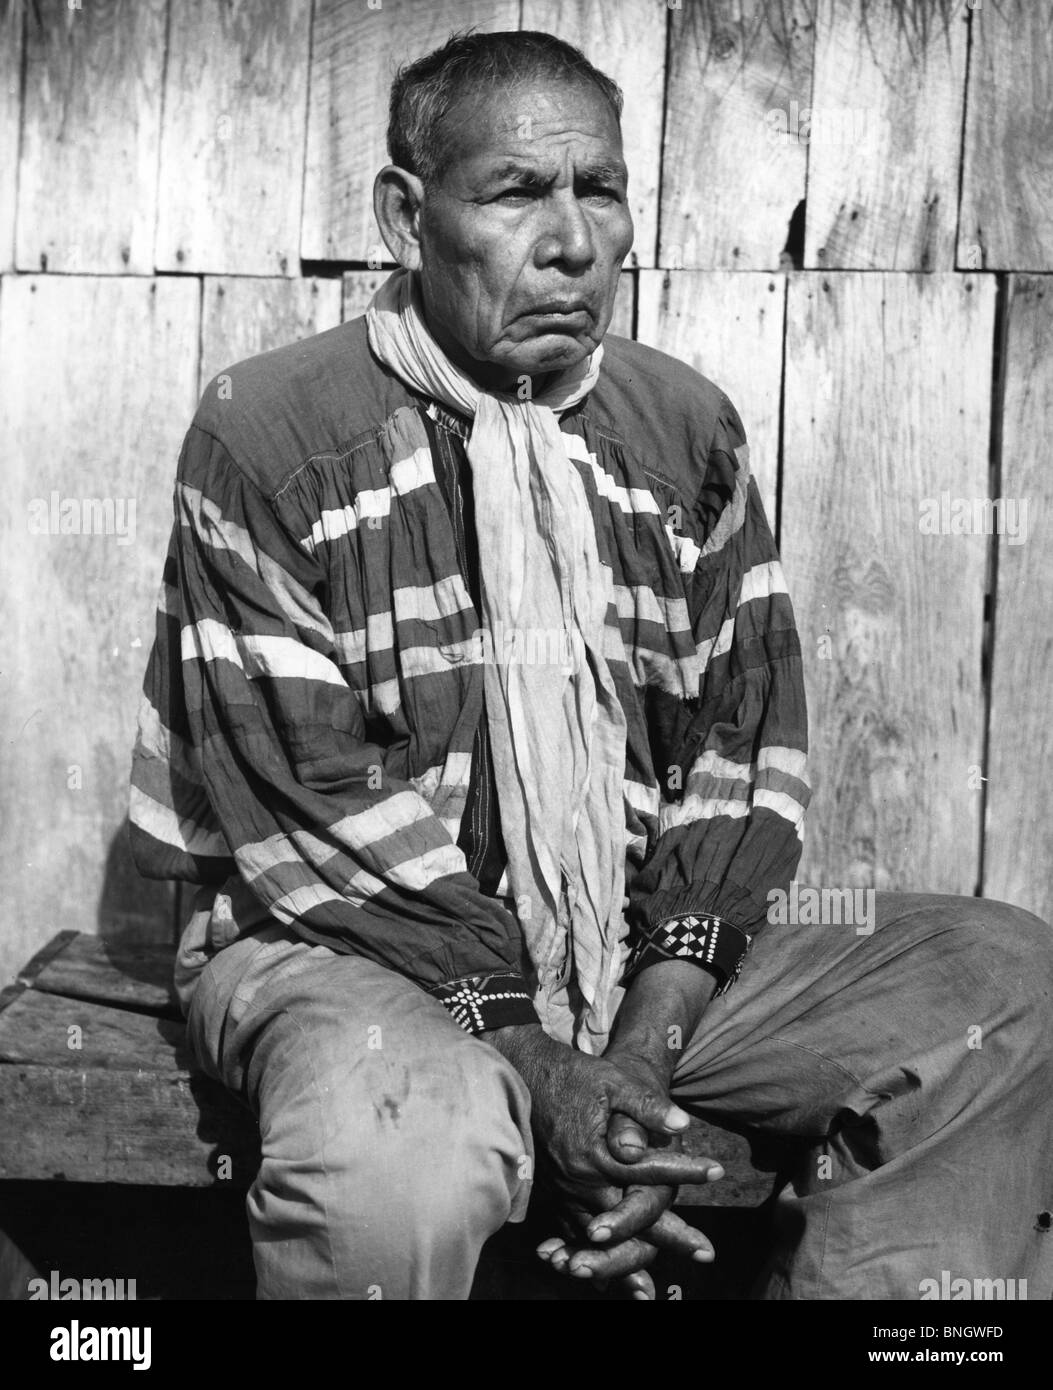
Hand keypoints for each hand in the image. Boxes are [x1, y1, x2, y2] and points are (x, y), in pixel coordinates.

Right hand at [484, 1025, 722, 1295]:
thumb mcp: (612, 1080)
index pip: (649, 1170)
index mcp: (595, 1154)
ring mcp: (564, 1193)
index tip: (718, 1171)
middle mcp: (579, 1181)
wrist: (527, 1075)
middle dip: (669, 1236)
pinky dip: (594, 1260)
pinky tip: (605, 1282)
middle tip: (706, 1251)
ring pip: (598, 1240)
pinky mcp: (553, 1197)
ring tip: (652, 1291)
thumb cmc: (574, 1076)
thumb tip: (682, 1123)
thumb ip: (645, 1103)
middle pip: (629, 1219)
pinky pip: (574, 1237)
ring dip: (627, 1265)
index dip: (685, 1170)